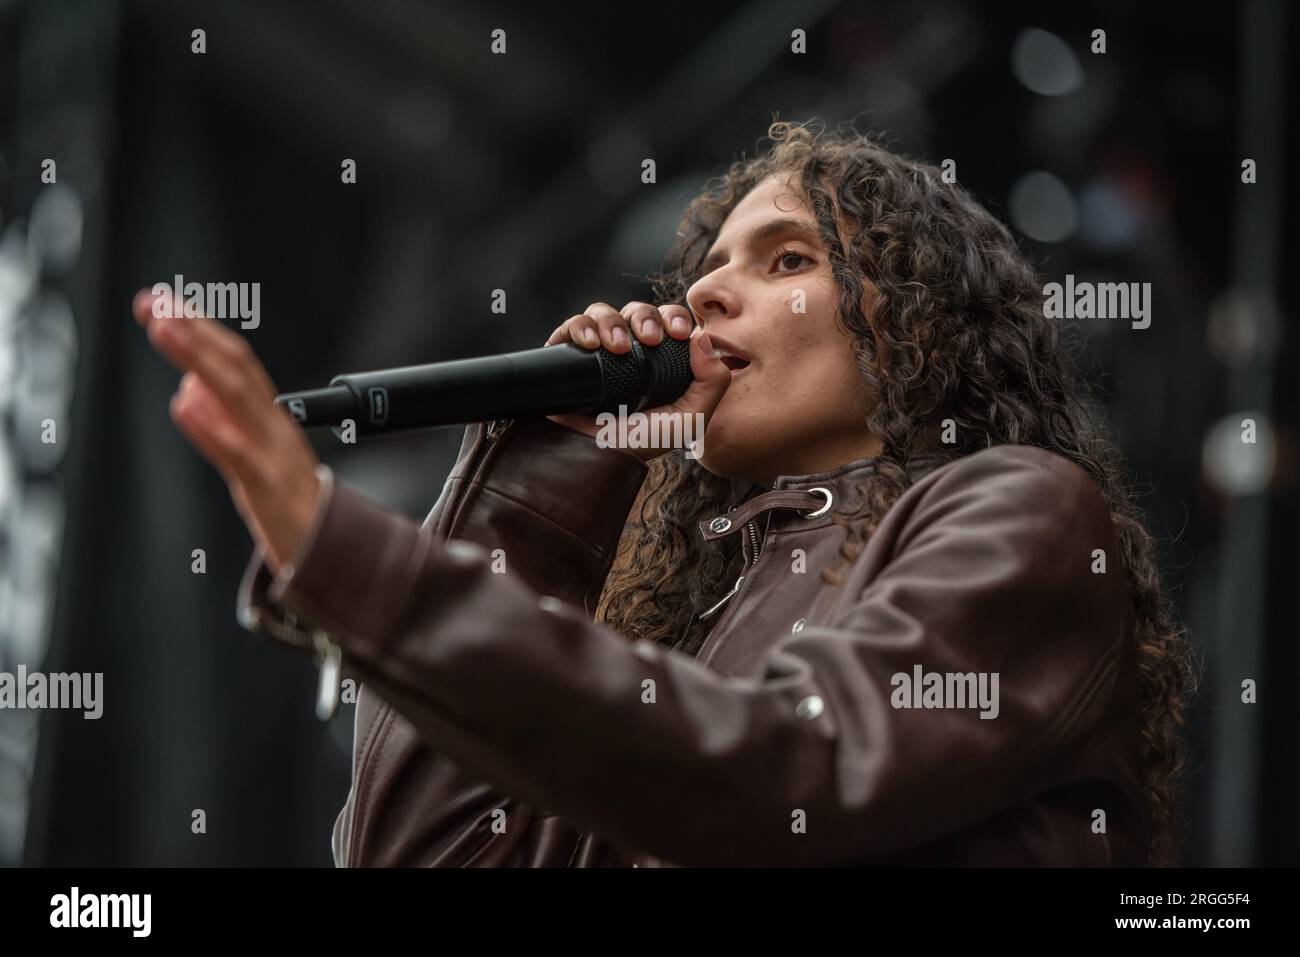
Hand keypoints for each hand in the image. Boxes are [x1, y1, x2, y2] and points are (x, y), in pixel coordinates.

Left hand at [132, 289, 322, 574]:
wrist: (333, 553)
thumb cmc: (290, 506)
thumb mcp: (251, 458)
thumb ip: (220, 423)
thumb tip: (188, 389)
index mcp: (268, 417)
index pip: (234, 361)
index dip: (199, 328)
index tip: (161, 301)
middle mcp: (273, 425)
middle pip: (235, 367)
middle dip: (194, 331)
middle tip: (154, 303)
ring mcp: (273, 452)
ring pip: (237, 396)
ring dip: (198, 358)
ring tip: (163, 329)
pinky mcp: (268, 486)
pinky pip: (238, 453)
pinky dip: (210, 426)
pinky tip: (184, 404)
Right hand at [543, 301, 730, 460]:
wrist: (591, 458)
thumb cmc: (640, 443)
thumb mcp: (688, 421)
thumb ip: (712, 384)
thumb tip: (703, 338)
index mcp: (658, 360)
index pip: (668, 320)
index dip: (674, 317)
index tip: (679, 333)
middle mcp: (628, 350)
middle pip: (638, 311)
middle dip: (646, 317)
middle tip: (650, 338)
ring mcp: (597, 350)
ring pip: (604, 312)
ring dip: (613, 322)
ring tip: (618, 347)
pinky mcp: (568, 353)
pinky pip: (574, 324)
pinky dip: (583, 328)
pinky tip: (591, 345)